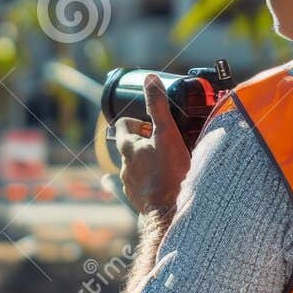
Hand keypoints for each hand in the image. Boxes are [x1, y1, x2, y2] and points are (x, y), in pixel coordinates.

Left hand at [112, 74, 190, 215]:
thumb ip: (158, 106)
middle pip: (130, 147)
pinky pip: (138, 187)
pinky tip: (159, 184)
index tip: (152, 125)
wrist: (169, 213)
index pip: (123, 125)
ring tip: (168, 162)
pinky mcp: (137, 200)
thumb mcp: (166, 133)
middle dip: (145, 142)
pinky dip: (147, 182)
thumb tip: (150, 79)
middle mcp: (124, 166)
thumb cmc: (169, 173)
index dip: (137, 121)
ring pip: (135, 167)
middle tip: (165, 142)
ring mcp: (129, 185)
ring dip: (148, 162)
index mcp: (127, 148)